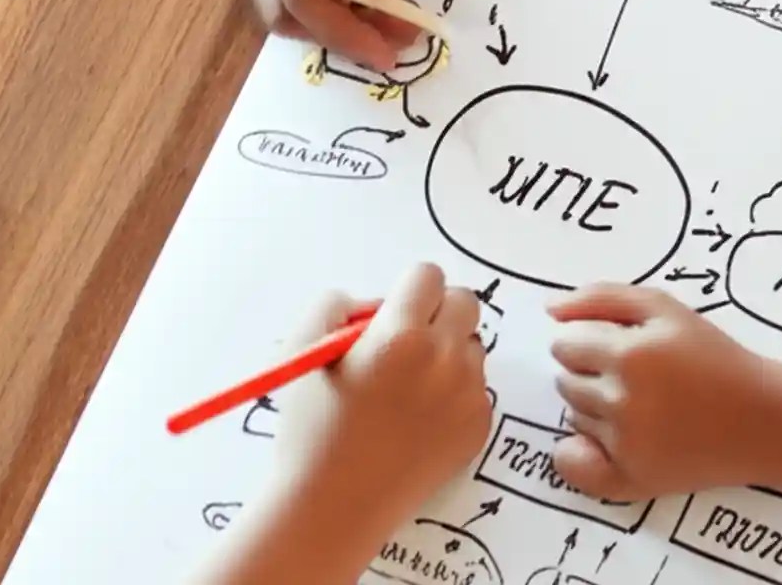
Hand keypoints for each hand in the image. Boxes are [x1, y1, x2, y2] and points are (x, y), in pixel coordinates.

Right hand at [275, 263, 491, 513]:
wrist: (333, 506)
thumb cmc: (310, 429)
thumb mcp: (303, 350)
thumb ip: (337, 306)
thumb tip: (374, 303)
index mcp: (400, 336)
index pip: (428, 275)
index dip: (406, 290)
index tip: (392, 313)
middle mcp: (444, 360)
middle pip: (465, 303)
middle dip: (437, 311)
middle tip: (406, 340)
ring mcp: (468, 396)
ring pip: (472, 346)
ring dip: (447, 353)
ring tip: (406, 388)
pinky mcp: (478, 427)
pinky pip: (476, 388)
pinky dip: (453, 393)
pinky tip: (417, 420)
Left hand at [547, 284, 779, 500]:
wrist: (761, 418)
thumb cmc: (712, 356)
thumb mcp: (664, 308)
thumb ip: (602, 297)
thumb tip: (549, 309)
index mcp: (628, 354)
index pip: (565, 343)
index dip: (587, 341)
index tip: (616, 347)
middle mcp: (621, 400)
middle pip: (564, 380)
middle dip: (588, 373)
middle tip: (632, 376)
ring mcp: (624, 443)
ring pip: (573, 416)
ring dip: (592, 407)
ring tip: (638, 403)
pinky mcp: (630, 478)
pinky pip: (571, 465)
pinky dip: (576, 453)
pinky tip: (602, 441)